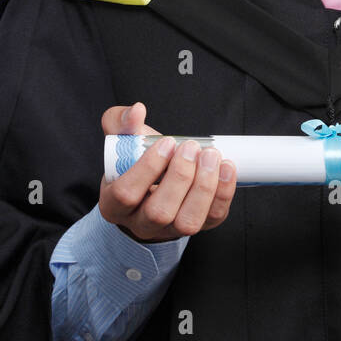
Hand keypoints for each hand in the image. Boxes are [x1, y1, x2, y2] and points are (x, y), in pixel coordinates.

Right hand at [98, 101, 236, 242]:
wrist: (155, 183)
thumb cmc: (136, 161)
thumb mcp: (123, 140)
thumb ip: (122, 122)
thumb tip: (137, 110)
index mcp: (114, 204)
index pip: (125, 194)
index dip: (147, 168)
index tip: (166, 142)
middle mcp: (141, 223)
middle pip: (159, 212)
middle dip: (179, 177)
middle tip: (191, 147)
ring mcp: (170, 230)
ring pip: (187, 222)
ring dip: (204, 187)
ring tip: (211, 156)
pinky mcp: (199, 226)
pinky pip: (213, 217)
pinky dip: (223, 192)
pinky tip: (226, 167)